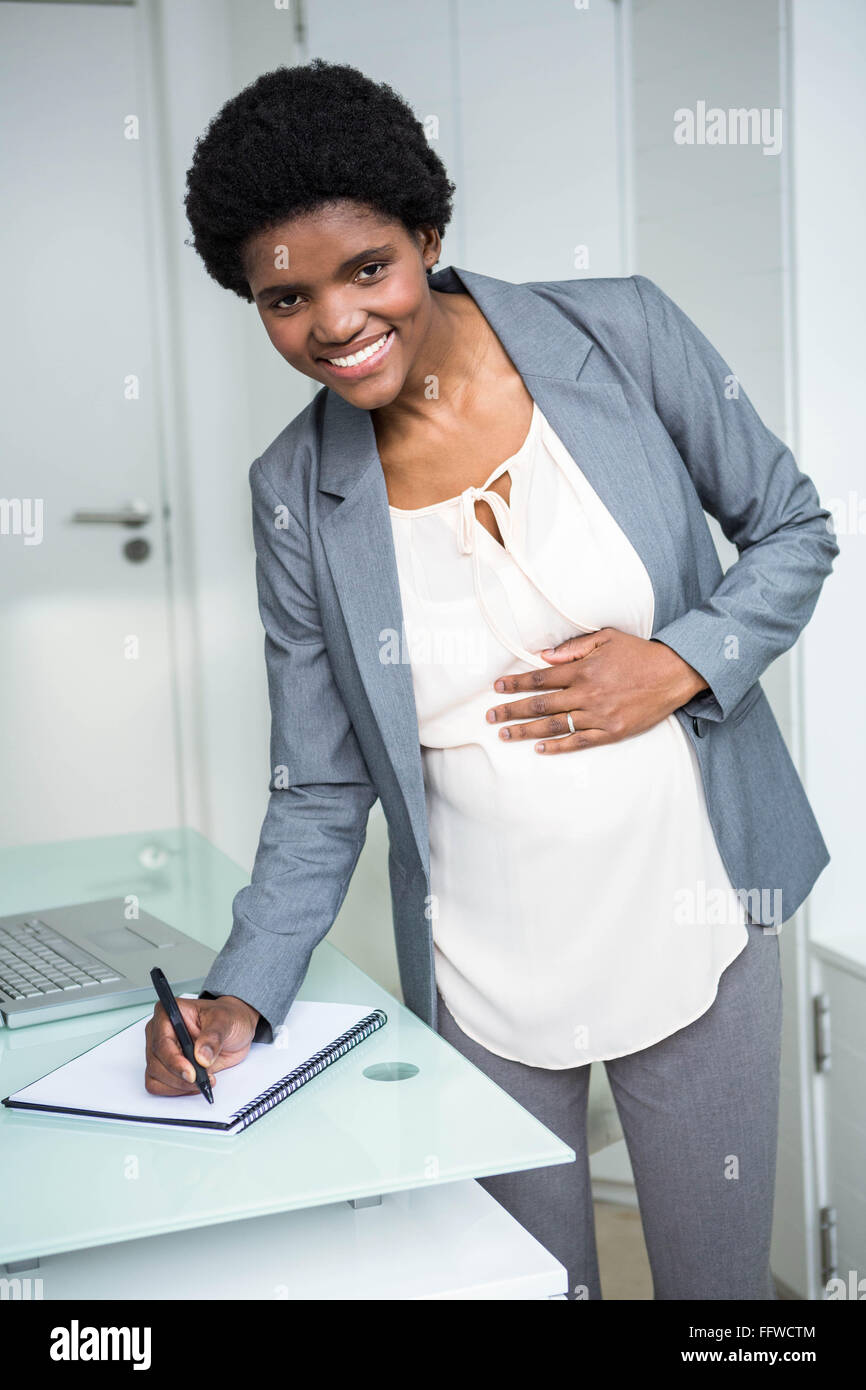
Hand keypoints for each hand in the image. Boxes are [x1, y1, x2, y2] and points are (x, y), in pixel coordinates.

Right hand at [144, 994, 259, 1096]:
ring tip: (203, 1080)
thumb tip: (201, 1056)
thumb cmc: (228, 1018)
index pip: (161, 1042)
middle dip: (179, 1077)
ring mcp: (160, 1051)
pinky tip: (194, 1084)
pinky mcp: (165, 1067)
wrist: (235, 1029)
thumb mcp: (225, 1021)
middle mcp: (159, 1032)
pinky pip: (159, 1085)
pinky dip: (176, 1090)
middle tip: (202, 1079)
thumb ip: (213, 1037)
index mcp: (169, 1013)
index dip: (174, 1061)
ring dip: (178, 1085)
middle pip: (156, 1063)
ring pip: (155, 1077)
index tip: (191, 1073)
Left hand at [484, 628, 708, 753]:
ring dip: (526, 731)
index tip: (498, 688)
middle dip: (512, 710)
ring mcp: (599, 715)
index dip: (516, 684)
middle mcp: (587, 693)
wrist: (674, 674)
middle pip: (541, 705)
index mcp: (583, 669)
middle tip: (490, 717)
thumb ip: (573, 647)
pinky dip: (558, 746)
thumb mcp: (606, 638)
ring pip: (555, 726)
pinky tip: (539, 748)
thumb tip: (543, 656)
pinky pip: (579, 742)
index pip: (540, 679)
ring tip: (505, 735)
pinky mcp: (612, 731)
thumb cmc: (639, 653)